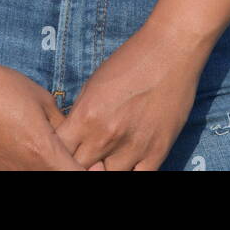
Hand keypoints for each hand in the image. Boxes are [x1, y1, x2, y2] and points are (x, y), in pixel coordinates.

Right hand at [0, 52, 87, 169]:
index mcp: (43, 153)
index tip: (87, 162)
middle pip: (52, 178)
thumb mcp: (41, 98)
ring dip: (36, 167)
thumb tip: (70, 137)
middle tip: (57, 150)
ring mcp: (0, 176)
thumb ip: (60, 124)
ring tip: (28, 146)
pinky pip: (5, 174)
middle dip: (59, 166)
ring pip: (28, 178)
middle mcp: (23, 171)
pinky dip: (12, 166)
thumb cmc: (1, 87)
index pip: (75, 175)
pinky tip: (8, 148)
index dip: (85, 171)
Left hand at [53, 22, 202, 169]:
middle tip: (86, 152)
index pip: (59, 150)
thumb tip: (71, 135)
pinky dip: (130, 172)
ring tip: (107, 156)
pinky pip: (138, 179)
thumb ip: (80, 113)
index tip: (63, 148)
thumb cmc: (131, 60)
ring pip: (108, 177)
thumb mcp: (94, 82)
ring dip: (105, 169)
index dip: (59, 151)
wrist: (170, 51)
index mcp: (86, 116)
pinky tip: (128, 162)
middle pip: (79, 169)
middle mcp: (106, 137)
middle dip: (78, 162)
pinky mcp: (157, 152)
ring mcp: (132, 148)